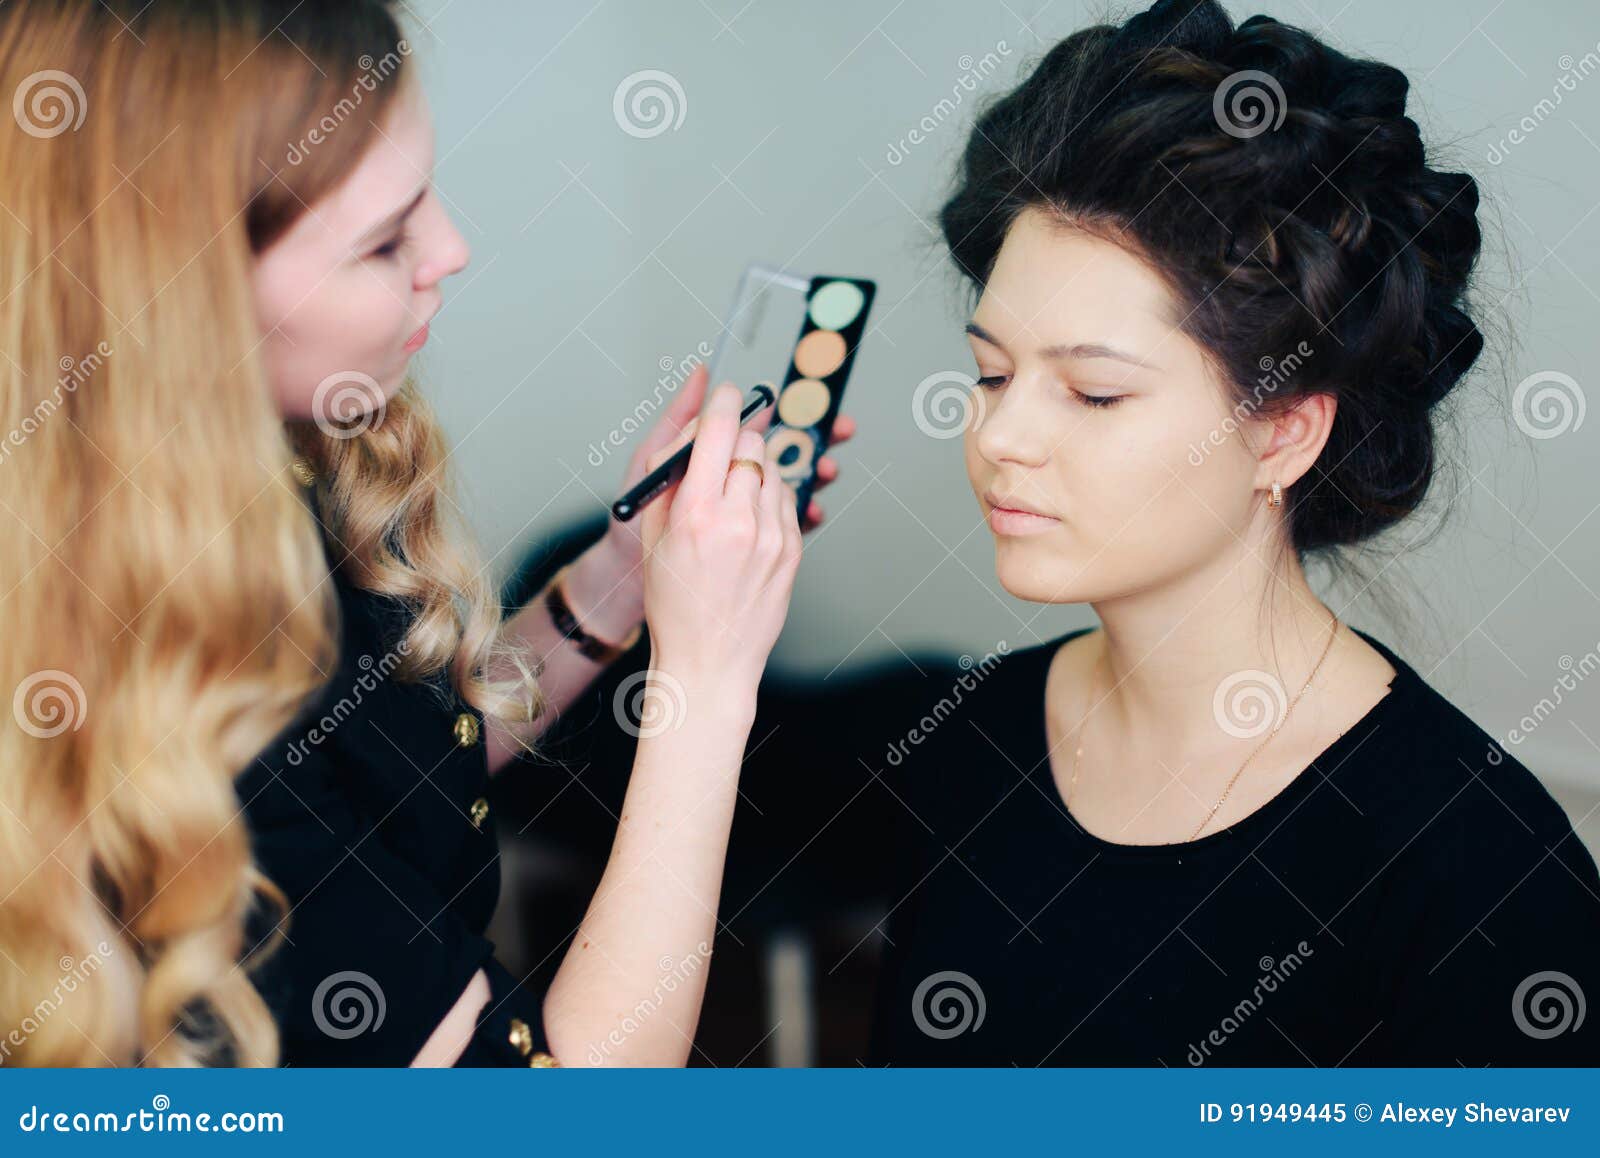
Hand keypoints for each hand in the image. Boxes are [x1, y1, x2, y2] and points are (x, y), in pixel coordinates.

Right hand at [638, 381, 801, 696]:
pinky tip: (748, 526)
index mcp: (696, 513)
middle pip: (751, 443)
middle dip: (736, 441)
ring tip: (731, 502)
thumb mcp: (652, 537)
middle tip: (721, 456)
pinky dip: (769, 500)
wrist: (710, 660)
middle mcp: (739, 520)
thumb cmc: (674, 603)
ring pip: (772, 469)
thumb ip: (671, 479)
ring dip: (753, 471)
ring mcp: (772, 536)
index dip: (723, 403)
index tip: (725, 394)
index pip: (718, 430)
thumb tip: (695, 434)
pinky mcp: (793, 550)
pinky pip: (786, 500)